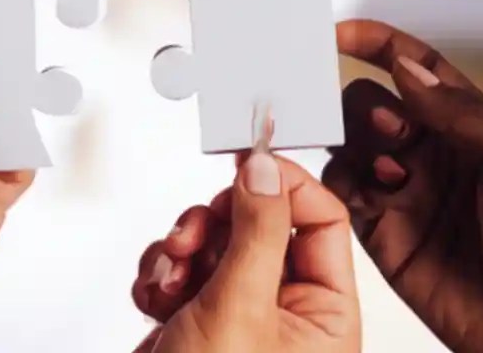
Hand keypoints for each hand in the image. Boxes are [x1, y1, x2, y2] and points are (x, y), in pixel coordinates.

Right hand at [130, 147, 360, 352]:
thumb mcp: (241, 311)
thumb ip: (257, 231)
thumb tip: (266, 169)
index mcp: (326, 316)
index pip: (323, 220)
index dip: (285, 184)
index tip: (248, 160)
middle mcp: (289, 316)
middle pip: (262, 223)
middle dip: (219, 222)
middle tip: (197, 234)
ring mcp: (241, 318)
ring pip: (216, 241)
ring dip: (183, 248)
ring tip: (171, 277)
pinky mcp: (199, 323)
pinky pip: (184, 267)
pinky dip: (162, 274)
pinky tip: (156, 299)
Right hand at [324, 19, 482, 352]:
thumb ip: (466, 115)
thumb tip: (409, 70)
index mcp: (470, 126)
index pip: (415, 66)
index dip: (376, 43)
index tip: (339, 32)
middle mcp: (431, 152)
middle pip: (370, 101)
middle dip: (368, 108)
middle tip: (394, 135)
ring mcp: (403, 191)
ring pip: (348, 143)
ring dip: (355, 145)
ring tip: (392, 174)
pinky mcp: (381, 232)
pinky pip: (340, 191)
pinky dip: (336, 183)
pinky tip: (369, 195)